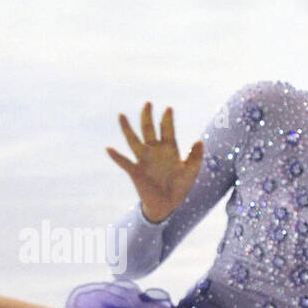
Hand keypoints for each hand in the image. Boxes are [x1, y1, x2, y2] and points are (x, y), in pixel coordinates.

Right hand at [106, 101, 203, 222]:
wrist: (167, 204)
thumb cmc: (180, 186)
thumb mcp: (191, 172)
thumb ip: (195, 157)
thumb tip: (199, 141)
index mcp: (169, 149)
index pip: (167, 130)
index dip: (167, 119)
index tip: (168, 109)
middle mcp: (154, 151)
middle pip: (149, 129)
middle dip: (147, 117)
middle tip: (147, 103)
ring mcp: (144, 160)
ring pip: (133, 141)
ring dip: (127, 128)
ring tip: (121, 115)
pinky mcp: (135, 171)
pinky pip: (124, 162)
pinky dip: (117, 156)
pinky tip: (109, 149)